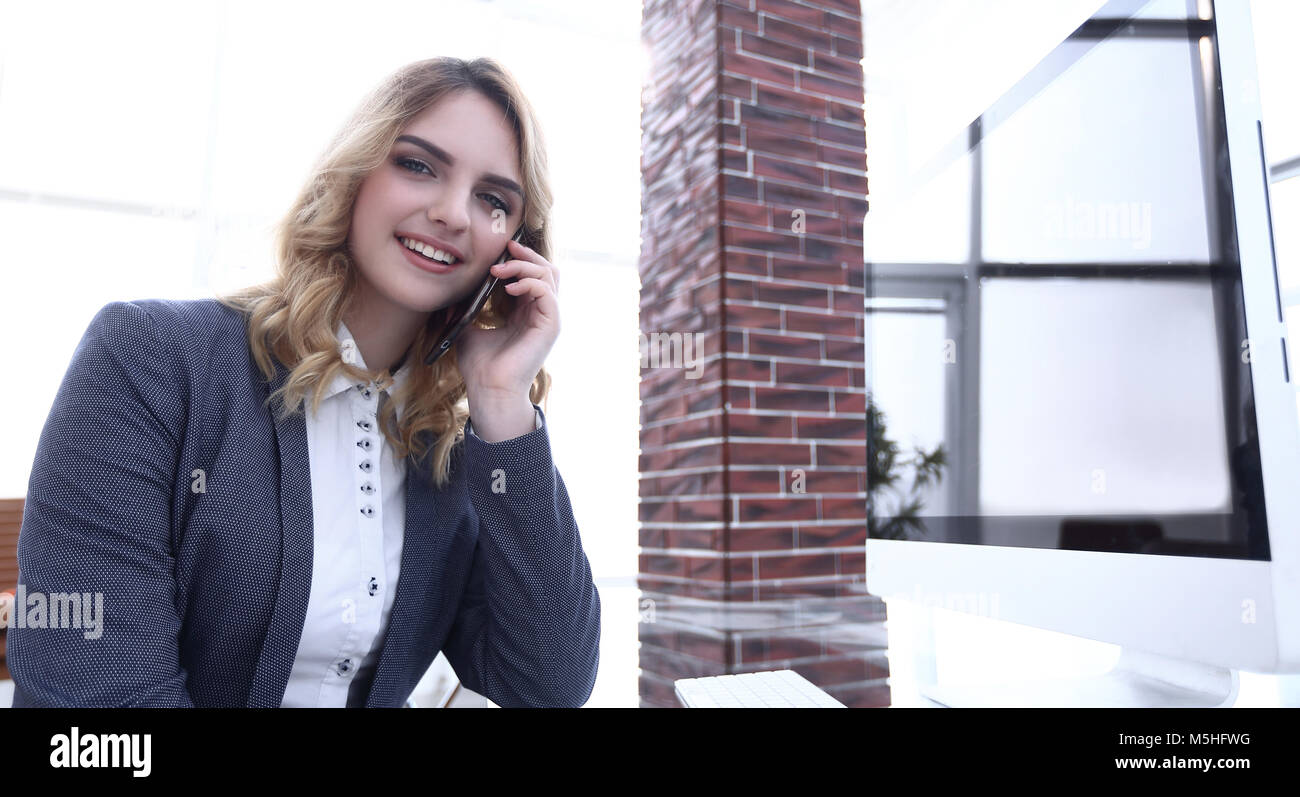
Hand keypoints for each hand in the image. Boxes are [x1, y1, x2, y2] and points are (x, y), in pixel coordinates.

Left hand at [455, 238, 559, 400]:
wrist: (488, 390)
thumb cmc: (480, 366)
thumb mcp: (467, 329)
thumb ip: (466, 309)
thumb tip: (451, 294)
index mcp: (526, 313)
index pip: (533, 275)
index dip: (521, 258)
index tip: (502, 249)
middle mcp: (541, 314)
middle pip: (547, 270)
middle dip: (527, 254)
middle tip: (507, 246)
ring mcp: (548, 319)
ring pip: (549, 276)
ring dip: (524, 265)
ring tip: (500, 270)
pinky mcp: (550, 326)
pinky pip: (546, 292)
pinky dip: (528, 283)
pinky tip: (507, 287)